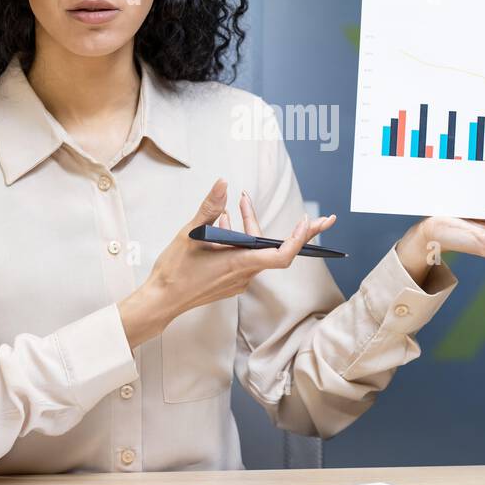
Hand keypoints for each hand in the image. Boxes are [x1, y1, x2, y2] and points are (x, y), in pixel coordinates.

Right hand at [119, 178, 335, 348]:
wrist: (161, 301)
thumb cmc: (174, 270)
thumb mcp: (190, 233)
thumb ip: (209, 207)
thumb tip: (223, 183)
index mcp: (239, 263)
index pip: (282, 255)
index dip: (299, 240)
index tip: (308, 222)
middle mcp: (244, 274)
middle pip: (277, 251)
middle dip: (299, 233)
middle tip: (323, 219)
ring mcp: (238, 280)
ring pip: (256, 251)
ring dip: (251, 229)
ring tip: (238, 205)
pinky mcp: (230, 282)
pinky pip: (244, 258)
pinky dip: (240, 241)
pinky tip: (223, 225)